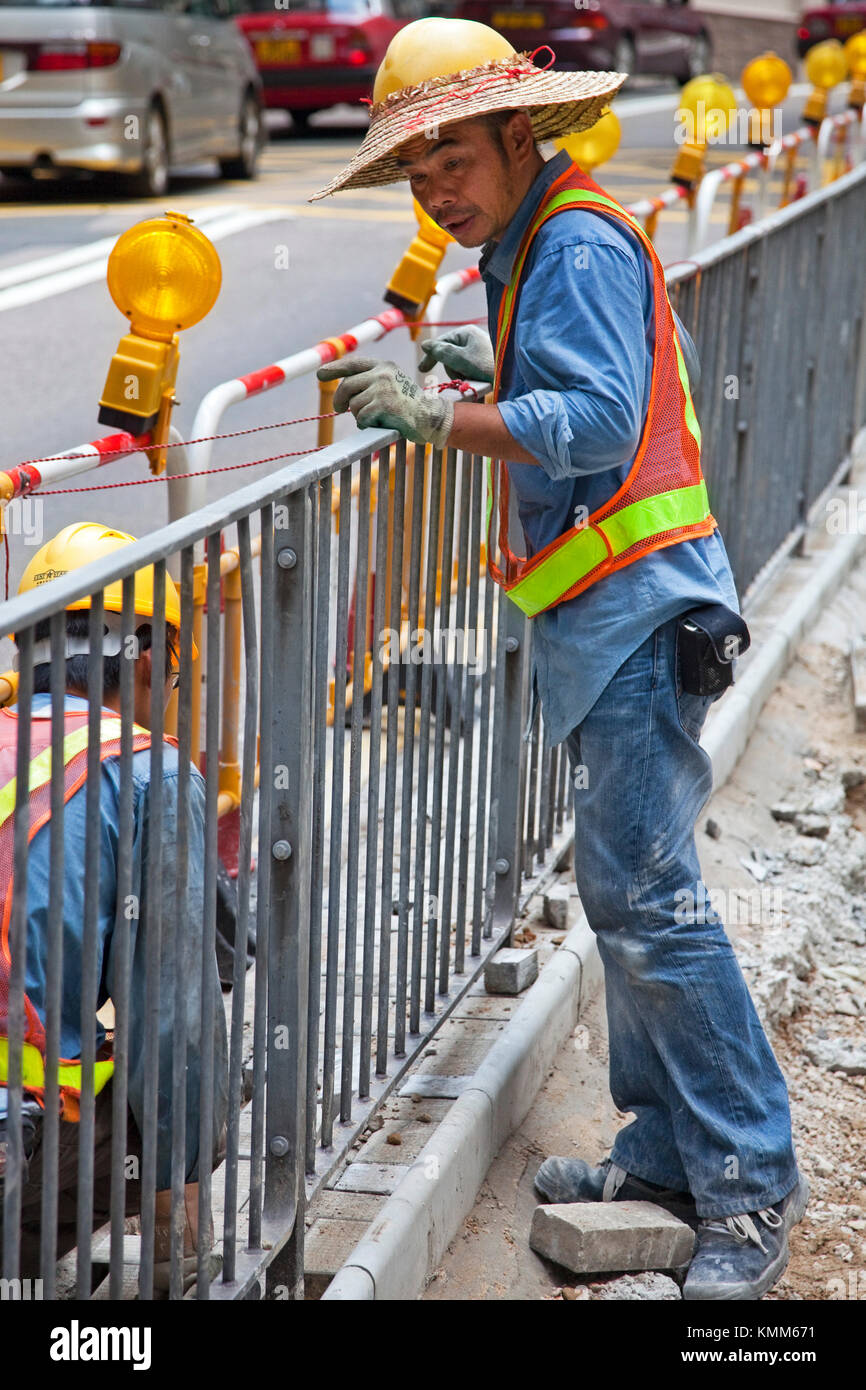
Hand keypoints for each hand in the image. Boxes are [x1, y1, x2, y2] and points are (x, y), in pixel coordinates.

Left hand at [317, 357, 453, 449]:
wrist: (430, 417)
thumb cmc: (409, 406)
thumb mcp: (392, 385)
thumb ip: (371, 383)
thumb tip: (344, 395)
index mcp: (384, 365)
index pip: (353, 364)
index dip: (334, 369)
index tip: (320, 374)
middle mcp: (382, 373)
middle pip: (347, 386)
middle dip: (339, 400)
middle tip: (339, 409)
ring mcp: (382, 388)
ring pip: (353, 404)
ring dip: (358, 415)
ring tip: (374, 418)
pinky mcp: (382, 405)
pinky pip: (361, 418)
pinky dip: (366, 424)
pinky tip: (379, 424)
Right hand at [417, 324, 494, 382]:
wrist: (513, 378)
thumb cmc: (488, 366)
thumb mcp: (461, 358)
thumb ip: (441, 352)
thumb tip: (425, 346)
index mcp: (466, 333)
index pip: (441, 343)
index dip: (430, 356)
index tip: (422, 370)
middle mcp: (471, 340)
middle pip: (449, 357)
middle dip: (452, 370)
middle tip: (462, 377)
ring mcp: (477, 353)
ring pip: (457, 367)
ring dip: (461, 377)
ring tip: (473, 381)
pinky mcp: (482, 365)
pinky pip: (467, 372)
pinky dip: (468, 379)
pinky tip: (475, 383)